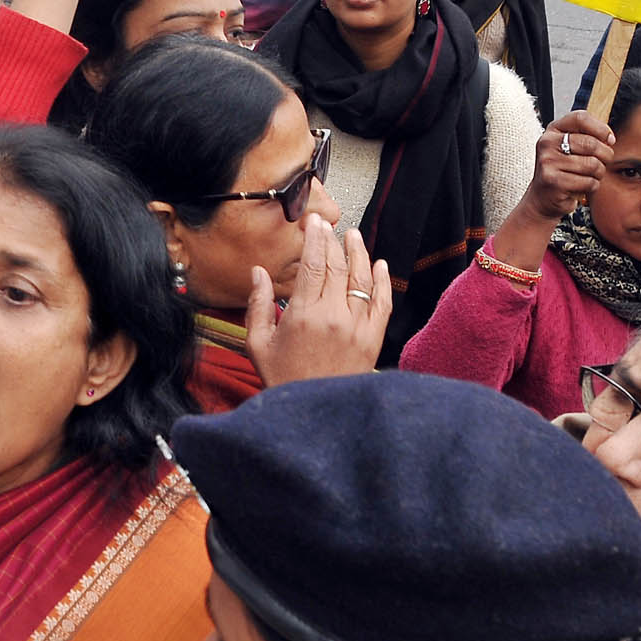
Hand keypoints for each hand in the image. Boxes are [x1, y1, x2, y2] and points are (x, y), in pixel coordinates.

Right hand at [247, 215, 389, 386]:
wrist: (316, 417)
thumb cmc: (285, 380)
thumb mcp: (258, 344)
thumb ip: (257, 305)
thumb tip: (258, 273)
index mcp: (304, 315)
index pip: (313, 265)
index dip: (315, 239)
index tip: (313, 223)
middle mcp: (334, 317)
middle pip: (337, 267)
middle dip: (333, 241)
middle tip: (328, 225)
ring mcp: (357, 328)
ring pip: (362, 279)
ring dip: (359, 253)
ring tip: (353, 237)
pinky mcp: (373, 340)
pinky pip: (383, 304)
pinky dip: (382, 281)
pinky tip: (379, 265)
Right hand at [526, 110, 612, 222]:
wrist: (543, 197)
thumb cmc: (562, 171)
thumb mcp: (570, 148)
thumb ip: (587, 137)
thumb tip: (610, 138)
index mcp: (553, 131)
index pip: (580, 118)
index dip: (601, 128)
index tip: (609, 140)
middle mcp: (547, 143)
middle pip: (591, 143)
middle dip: (605, 155)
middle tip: (603, 163)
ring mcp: (548, 162)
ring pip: (593, 165)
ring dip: (598, 174)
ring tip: (590, 176)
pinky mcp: (554, 181)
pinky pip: (588, 181)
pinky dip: (592, 186)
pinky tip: (582, 187)